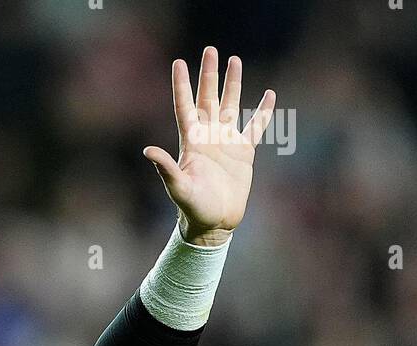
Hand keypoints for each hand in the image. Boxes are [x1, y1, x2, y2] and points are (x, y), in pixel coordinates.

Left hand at [143, 47, 275, 245]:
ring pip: (231, 105)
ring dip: (232, 83)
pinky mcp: (244, 152)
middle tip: (210, 50)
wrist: (214, 224)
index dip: (182, 85)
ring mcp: (226, 142)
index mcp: (192, 142)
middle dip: (208, 75)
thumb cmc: (193, 209)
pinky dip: (263, 111)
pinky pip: (256, 126)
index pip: (185, 106)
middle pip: (208, 98)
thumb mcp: (179, 188)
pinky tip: (269, 95)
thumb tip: (147, 151)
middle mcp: (208, 137)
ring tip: (234, 60)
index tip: (179, 62)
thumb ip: (165, 168)